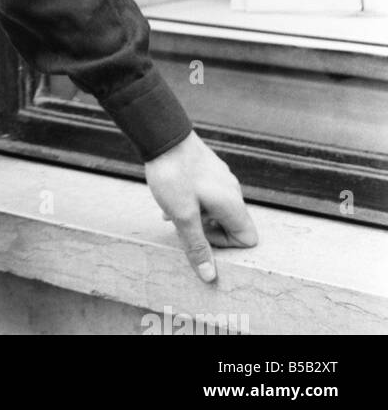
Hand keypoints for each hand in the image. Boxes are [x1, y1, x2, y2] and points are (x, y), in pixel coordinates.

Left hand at [144, 130, 257, 281]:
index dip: (224, 244)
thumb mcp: (182, 216)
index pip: (248, 239)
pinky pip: (206, 194)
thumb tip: (210, 276)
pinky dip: (191, 201)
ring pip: (215, 209)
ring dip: (195, 215)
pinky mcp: (208, 169)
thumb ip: (197, 246)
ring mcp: (221, 178)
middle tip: (181, 223)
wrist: (161, 133)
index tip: (199, 232)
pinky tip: (169, 197)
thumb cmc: (173, 175)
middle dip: (205, 230)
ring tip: (169, 211)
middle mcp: (233, 190)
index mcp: (233, 204)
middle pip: (231, 224)